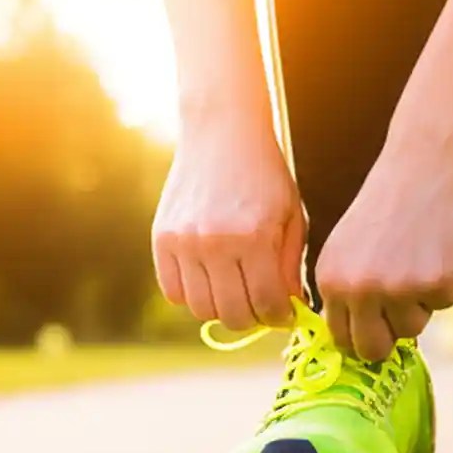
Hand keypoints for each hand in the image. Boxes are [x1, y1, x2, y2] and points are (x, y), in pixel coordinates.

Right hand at [153, 122, 304, 329]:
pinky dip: (191, 295)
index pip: (267, 303)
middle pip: (232, 314)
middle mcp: (216, 242)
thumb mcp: (291, 216)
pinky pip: (173, 292)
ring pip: (200, 309)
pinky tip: (209, 279)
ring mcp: (184, 241)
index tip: (284, 315)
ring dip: (221, 309)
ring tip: (234, 292)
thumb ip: (289, 266)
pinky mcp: (161, 238)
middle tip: (259, 307)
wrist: (222, 133)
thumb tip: (289, 310)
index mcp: (255, 236)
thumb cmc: (264, 175)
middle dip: (252, 318)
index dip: (280, 318)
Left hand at [314, 155, 452, 359]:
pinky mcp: (436, 283)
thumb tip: (354, 340)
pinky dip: (447, 284)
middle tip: (401, 313)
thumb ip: (345, 291)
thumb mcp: (346, 249)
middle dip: (388, 339)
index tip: (374, 330)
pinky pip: (445, 305)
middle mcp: (359, 289)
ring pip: (413, 329)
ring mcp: (398, 288)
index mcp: (330, 280)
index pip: (341, 338)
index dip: (360, 337)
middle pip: (373, 349)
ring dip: (420, 305)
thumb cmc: (384, 208)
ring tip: (417, 261)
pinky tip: (438, 250)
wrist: (421, 169)